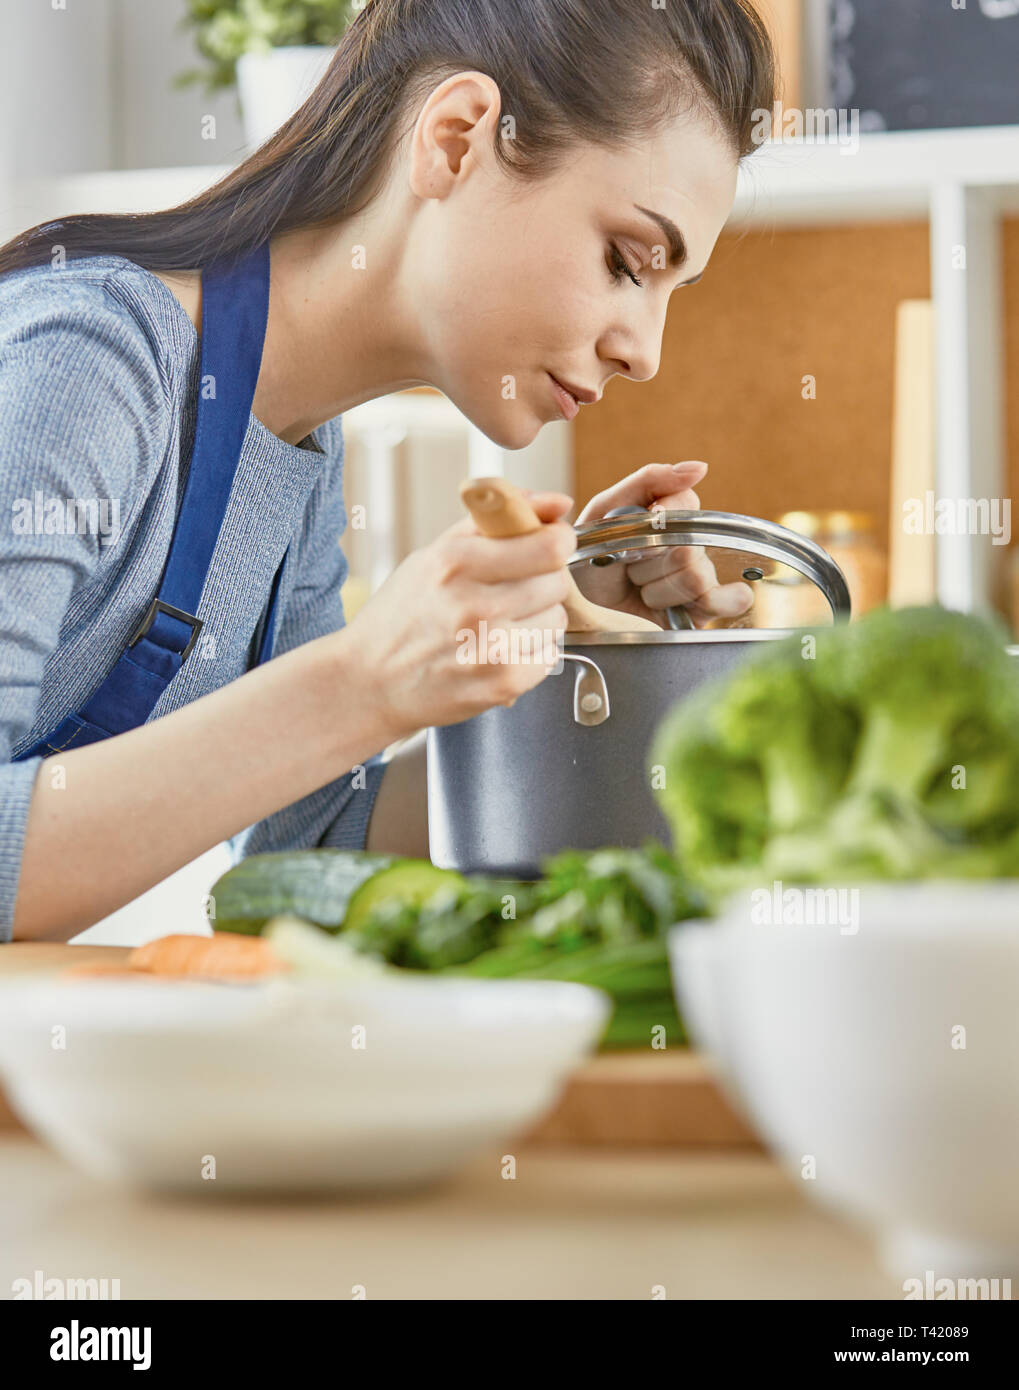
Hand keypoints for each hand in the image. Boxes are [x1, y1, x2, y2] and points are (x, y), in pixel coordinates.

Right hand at [347, 493, 575, 740]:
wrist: (370, 683)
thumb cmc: (403, 616)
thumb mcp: (434, 555)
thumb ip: (495, 522)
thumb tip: (557, 503)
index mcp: (455, 562)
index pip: (548, 545)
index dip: (557, 542)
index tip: (550, 545)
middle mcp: (474, 605)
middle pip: (557, 582)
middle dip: (543, 582)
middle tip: (512, 591)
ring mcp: (490, 648)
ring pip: (557, 620)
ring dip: (537, 620)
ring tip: (499, 626)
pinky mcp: (502, 683)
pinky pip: (549, 657)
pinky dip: (530, 654)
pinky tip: (498, 653)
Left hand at [572, 462, 753, 628]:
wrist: (577, 600)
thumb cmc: (593, 551)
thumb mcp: (606, 508)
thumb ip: (649, 481)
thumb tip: (700, 468)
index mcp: (674, 514)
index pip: (687, 504)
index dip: (660, 517)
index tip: (639, 526)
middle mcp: (693, 544)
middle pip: (687, 548)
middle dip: (646, 561)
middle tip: (628, 564)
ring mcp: (702, 578)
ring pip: (694, 579)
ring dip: (653, 589)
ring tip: (639, 588)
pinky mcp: (705, 609)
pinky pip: (732, 602)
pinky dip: (717, 602)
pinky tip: (691, 605)